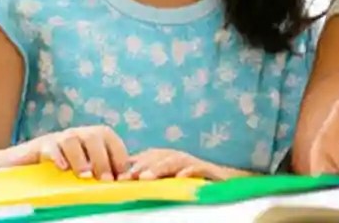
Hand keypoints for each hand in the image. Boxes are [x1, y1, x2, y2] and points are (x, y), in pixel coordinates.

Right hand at [35, 126, 129, 180]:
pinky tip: (63, 168)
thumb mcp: (91, 167)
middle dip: (102, 159)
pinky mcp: (43, 146)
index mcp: (95, 137)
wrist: (37, 159)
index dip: (119, 157)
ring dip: (80, 158)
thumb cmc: (71, 165)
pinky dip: (57, 156)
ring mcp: (60, 138)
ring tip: (85, 176)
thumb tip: (127, 180)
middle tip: (105, 180)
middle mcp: (79, 134)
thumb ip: (107, 170)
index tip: (122, 178)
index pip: (111, 139)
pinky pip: (51, 147)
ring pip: (71, 139)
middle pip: (94, 136)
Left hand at [120, 149, 235, 180]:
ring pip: (172, 162)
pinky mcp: (207, 169)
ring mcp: (191, 161)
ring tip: (146, 178)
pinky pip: (197, 168)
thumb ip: (148, 178)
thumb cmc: (189, 181)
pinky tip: (179, 178)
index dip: (130, 166)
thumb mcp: (166, 179)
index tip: (117, 177)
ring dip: (159, 168)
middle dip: (140, 166)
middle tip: (128, 176)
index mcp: (163, 157)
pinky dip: (188, 172)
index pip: (143, 158)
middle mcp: (175, 156)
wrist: (221, 180)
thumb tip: (123, 181)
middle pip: (155, 158)